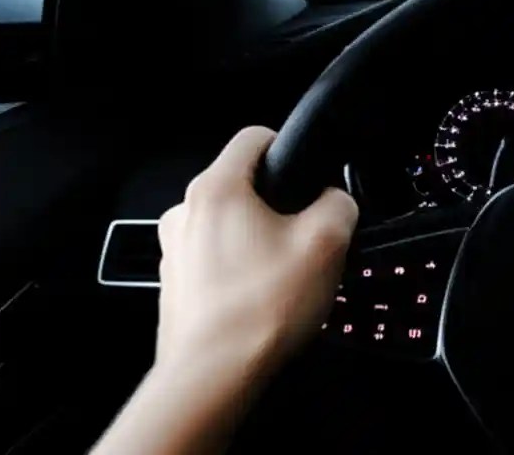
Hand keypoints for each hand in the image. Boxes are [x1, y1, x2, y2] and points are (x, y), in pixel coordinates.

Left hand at [156, 126, 357, 376]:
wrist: (213, 376)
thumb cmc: (264, 307)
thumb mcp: (328, 242)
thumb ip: (339, 203)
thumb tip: (334, 200)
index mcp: (216, 188)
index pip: (254, 137)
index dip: (289, 148)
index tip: (308, 176)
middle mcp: (184, 212)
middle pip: (242, 186)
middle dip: (278, 206)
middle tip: (306, 240)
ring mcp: (174, 250)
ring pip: (229, 226)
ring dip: (257, 241)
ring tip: (284, 278)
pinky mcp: (175, 285)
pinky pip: (215, 261)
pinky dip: (239, 272)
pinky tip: (261, 301)